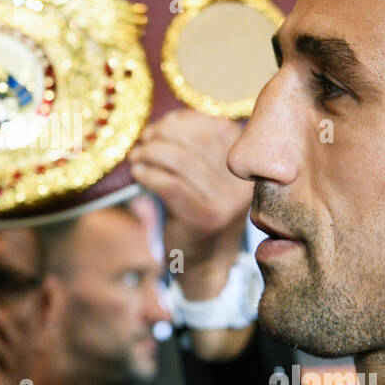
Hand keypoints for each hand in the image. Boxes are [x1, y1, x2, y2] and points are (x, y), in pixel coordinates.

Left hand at [128, 109, 253, 298]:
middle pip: (197, 141)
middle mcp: (241, 183)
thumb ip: (197, 150)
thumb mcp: (206, 179)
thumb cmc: (198, 213)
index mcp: (247, 167)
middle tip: (143, 140)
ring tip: (136, 156)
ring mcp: (225, 202)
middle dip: (163, 135)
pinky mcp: (204, 218)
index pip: (217, 128)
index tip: (160, 126)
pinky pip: (169, 184)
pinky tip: (138, 174)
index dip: (184, 121)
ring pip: (181, 160)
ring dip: (151, 153)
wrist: (205, 264)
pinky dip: (148, 174)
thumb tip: (166, 122)